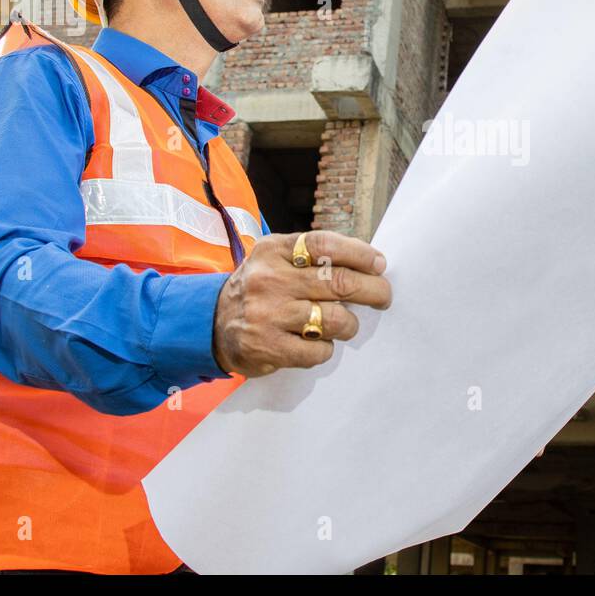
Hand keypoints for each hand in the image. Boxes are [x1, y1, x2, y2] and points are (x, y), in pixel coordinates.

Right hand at [211, 230, 391, 377]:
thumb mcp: (274, 258)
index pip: (325, 245)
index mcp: (273, 250)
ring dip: (349, 324)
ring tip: (344, 324)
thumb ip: (312, 257)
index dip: (360, 254)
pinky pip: (319, 351)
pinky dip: (327, 348)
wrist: (211, 323)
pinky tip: (318, 343)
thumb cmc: (260, 288)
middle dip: (372, 290)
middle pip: (338, 282)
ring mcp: (268, 315)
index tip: (380, 264)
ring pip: (334, 320)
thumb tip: (368, 263)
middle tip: (383, 296)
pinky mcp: (268, 347)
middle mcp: (269, 279)